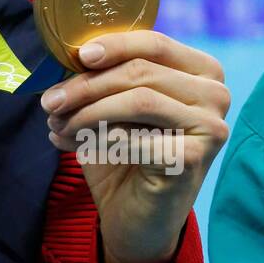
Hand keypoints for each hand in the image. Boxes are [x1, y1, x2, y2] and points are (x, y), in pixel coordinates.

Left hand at [39, 31, 230, 262]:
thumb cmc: (124, 155)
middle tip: (49, 102)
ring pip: (137, 100)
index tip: (78, 56)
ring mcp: (210, 127)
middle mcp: (214, 94)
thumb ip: (104, 75)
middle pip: (140, 73)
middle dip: (86, 86)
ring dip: (87, 112)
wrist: (137, 218)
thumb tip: (72, 54)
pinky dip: (98, 140)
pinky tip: (76, 148)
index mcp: (201, 71)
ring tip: (57, 125)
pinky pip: (135, 138)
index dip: (113, 45)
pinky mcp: (195, 158)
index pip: (154, 44)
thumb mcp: (114, 105)